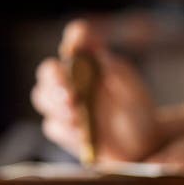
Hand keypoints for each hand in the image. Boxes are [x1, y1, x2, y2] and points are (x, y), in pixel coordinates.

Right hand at [32, 20, 161, 161]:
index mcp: (90, 63)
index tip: (74, 47)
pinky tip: (80, 132)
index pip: (76, 41)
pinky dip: (64, 128)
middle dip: (54, 80)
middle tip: (70, 93)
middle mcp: (71, 80)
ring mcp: (63, 104)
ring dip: (55, 104)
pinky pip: (52, 126)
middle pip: (48, 71)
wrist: (141, 146)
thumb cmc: (138, 112)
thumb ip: (117, 71)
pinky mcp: (62, 129)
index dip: (74, 38)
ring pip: (42, 97)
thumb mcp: (134, 90)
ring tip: (76, 114)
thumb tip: (99, 52)